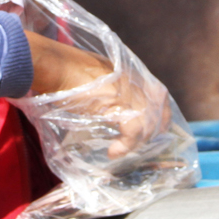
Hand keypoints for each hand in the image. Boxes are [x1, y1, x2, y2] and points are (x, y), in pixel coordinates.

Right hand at [25, 34, 170, 159]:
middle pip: (156, 111)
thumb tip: (109, 107)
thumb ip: (109, 88)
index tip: (159, 128)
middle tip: (136, 146)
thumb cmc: (65, 71)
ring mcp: (128, 91)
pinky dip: (125, 145)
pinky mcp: (119, 103)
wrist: (56, 67)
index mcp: (130, 71)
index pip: (159, 92)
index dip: (162, 112)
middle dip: (151, 132)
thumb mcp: (94, 76)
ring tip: (120, 149)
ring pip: (147, 123)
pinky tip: (113, 152)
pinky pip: (133, 131)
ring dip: (135, 142)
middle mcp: (134, 80)